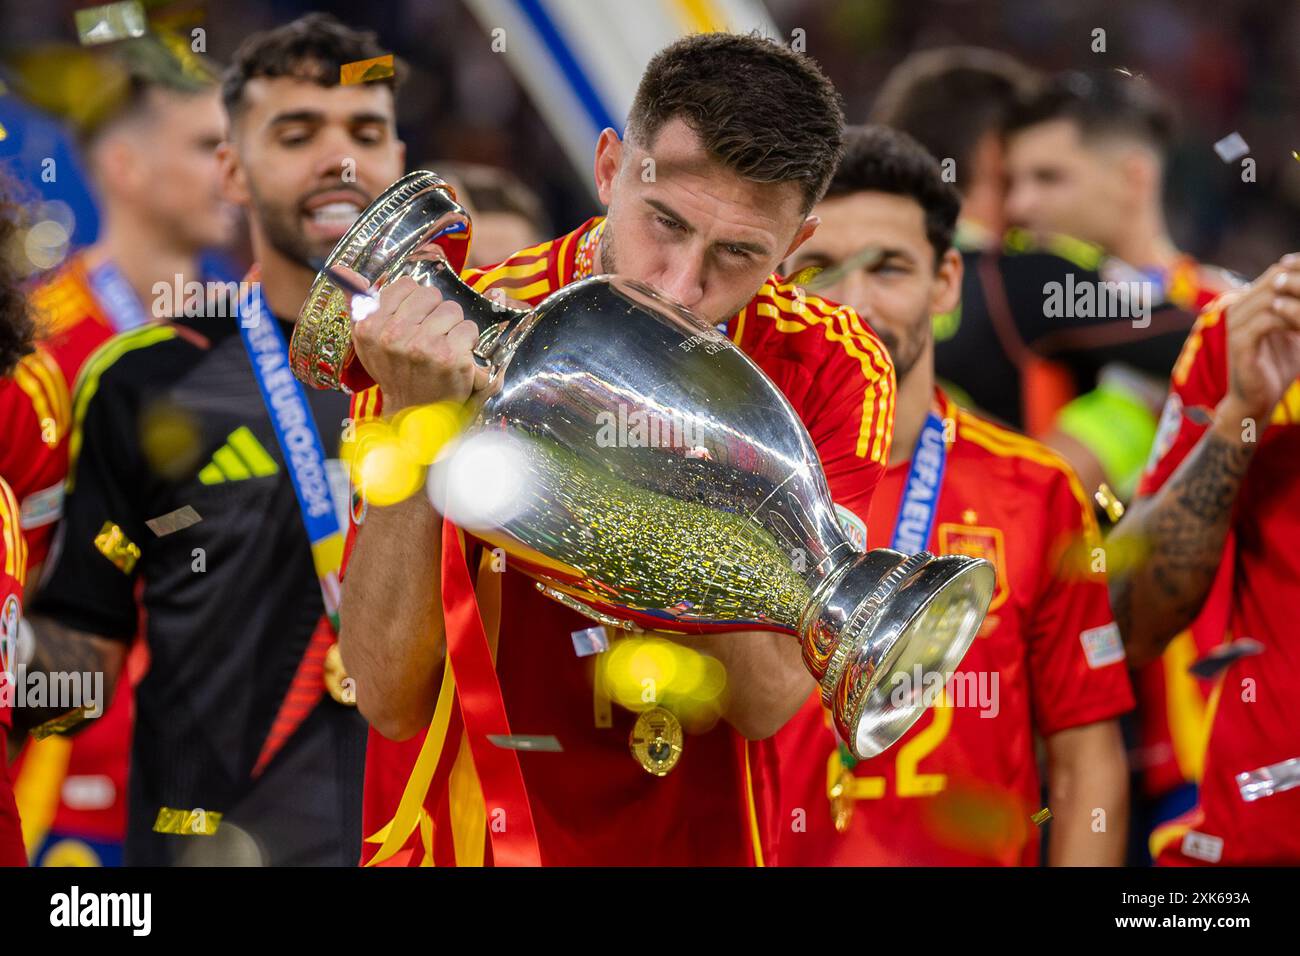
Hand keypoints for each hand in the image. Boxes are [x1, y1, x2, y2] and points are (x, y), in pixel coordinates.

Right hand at [338, 266, 487, 411]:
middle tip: (429, 338)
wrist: (413, 413)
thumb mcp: (367, 339)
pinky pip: (469, 329)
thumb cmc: (393, 372)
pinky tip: (456, 357)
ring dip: (453, 328)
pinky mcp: (450, 357)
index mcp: (370, 325)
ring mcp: (423, 346)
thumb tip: (340, 269)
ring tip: (442, 348)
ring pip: (453, 310)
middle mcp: (394, 335)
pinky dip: (468, 342)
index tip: (413, 321)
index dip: (415, 302)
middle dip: (435, 314)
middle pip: (432, 295)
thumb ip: (358, 303)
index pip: (406, 285)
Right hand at [1217, 253, 1299, 429]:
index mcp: (1250, 301)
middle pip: (1277, 278)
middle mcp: (1239, 306)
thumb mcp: (1294, 330)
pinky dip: (1292, 320)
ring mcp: (1236, 323)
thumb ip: (1299, 310)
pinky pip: (1268, 319)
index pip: (1280, 270)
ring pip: (1274, 296)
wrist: (1256, 400)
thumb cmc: (1278, 366)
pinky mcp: (1239, 342)